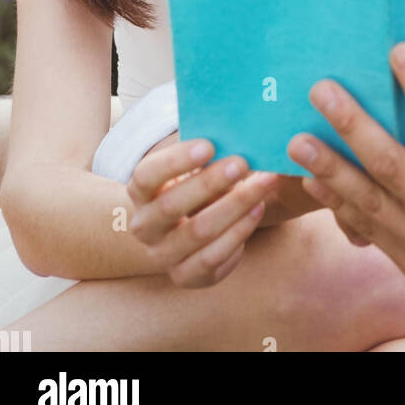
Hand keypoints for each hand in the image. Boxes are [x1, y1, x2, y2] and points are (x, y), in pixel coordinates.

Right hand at [127, 136, 280, 286]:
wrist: (193, 226)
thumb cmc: (197, 182)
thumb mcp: (194, 165)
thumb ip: (205, 149)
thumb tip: (235, 128)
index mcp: (140, 192)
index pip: (146, 176)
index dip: (175, 161)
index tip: (209, 145)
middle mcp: (144, 227)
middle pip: (172, 206)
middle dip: (211, 183)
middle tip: (244, 162)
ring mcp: (162, 256)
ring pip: (198, 232)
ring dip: (235, 206)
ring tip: (264, 182)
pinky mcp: (186, 276)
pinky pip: (214, 257)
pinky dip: (240, 231)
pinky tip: (259, 209)